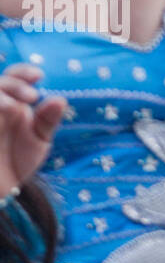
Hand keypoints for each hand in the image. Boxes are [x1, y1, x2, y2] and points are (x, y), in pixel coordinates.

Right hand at [0, 64, 65, 191]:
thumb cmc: (18, 162)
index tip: (38, 76)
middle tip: (32, 97)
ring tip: (17, 107)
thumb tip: (60, 99)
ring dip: (1, 93)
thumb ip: (48, 120)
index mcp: (13, 104)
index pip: (14, 78)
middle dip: (15, 83)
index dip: (23, 72)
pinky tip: (6, 112)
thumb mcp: (38, 140)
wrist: (1, 190)